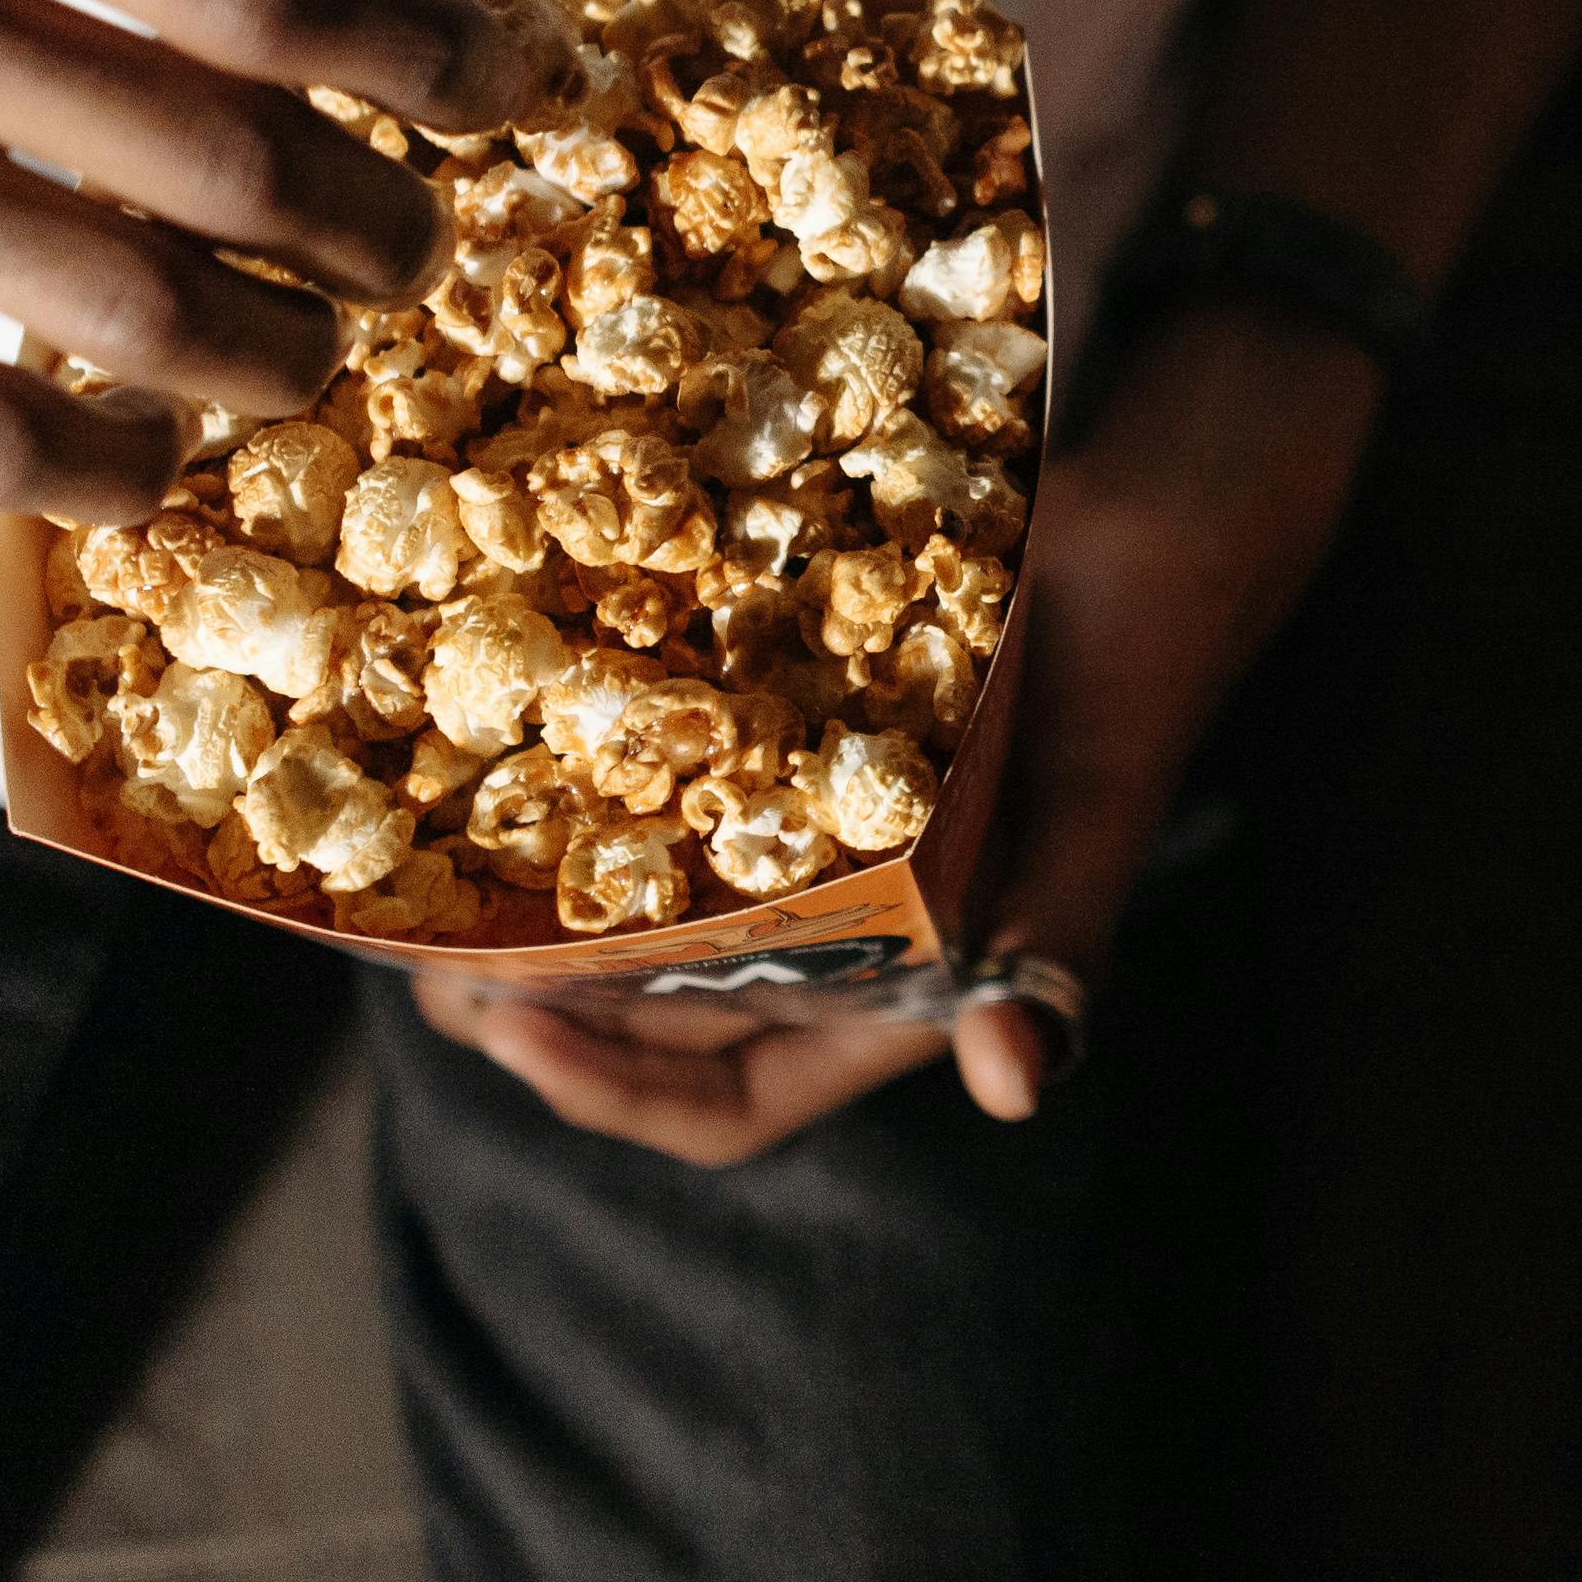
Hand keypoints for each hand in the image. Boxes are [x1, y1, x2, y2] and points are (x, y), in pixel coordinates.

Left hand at [413, 303, 1381, 1164]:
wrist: (1174, 484)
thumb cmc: (1144, 646)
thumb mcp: (1098, 784)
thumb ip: (1060, 932)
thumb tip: (1023, 1082)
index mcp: (914, 983)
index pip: (736, 1097)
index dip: (610, 1089)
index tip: (498, 1024)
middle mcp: (845, 929)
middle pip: (652, 1015)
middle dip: (525, 997)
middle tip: (408, 934)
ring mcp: (810, 835)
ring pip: (637, 911)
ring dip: (530, 900)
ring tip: (421, 850)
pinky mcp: (792, 737)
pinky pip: (662, 794)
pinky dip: (584, 786)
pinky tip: (501, 729)